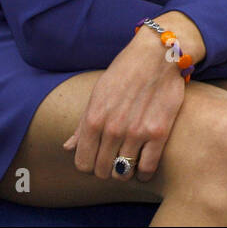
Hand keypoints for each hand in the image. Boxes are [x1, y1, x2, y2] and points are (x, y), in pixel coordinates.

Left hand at [63, 27, 186, 182]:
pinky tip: (144, 167)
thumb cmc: (125, 71)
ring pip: (123, 172)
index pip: (82, 163)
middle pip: (102, 171)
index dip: (89, 165)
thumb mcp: (98, 93)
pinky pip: (147, 167)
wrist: (158, 54)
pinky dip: (144, 173)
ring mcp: (136, 132)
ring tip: (130, 164)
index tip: (98, 160)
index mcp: (93, 119)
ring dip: (125, 172)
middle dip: (107, 169)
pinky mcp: (159, 132)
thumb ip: (82, 124)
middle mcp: (112, 128)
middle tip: (115, 161)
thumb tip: (67, 148)